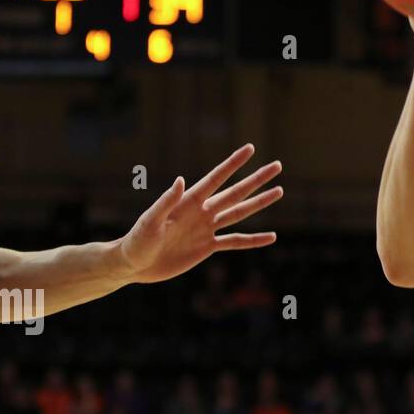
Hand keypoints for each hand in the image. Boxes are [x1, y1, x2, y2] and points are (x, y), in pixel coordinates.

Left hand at [117, 144, 282, 283]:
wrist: (134, 265)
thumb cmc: (137, 240)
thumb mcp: (149, 221)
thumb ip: (165, 201)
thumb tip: (181, 179)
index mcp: (189, 201)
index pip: (216, 178)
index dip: (234, 163)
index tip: (250, 148)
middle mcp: (202, 211)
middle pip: (236, 192)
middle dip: (256, 179)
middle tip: (277, 166)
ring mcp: (206, 229)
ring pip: (239, 213)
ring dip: (260, 202)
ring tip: (279, 191)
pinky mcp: (207, 247)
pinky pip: (235, 241)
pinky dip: (253, 240)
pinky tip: (271, 237)